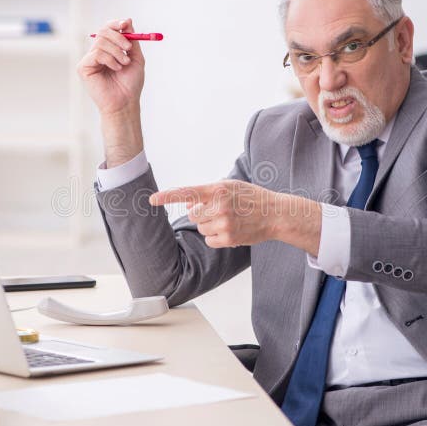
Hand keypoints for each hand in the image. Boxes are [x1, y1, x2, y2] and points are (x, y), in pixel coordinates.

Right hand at [77, 18, 144, 116]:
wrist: (125, 103)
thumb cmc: (130, 84)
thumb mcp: (136, 58)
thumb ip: (132, 40)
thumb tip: (127, 20)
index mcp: (108, 49)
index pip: (107, 29)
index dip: (115, 24)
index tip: (125, 24)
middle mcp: (97, 52)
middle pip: (103, 31)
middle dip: (118, 37)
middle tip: (128, 48)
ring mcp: (89, 60)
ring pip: (101, 42)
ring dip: (117, 52)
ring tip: (124, 64)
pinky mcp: (83, 67)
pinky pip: (96, 54)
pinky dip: (109, 59)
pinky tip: (116, 69)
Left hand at [150, 180, 273, 247]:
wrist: (275, 213)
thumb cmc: (251, 197)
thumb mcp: (231, 186)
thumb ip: (208, 192)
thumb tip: (188, 205)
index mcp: (218, 189)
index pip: (188, 192)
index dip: (168, 196)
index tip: (151, 199)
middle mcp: (220, 205)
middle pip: (194, 215)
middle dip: (202, 214)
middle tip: (220, 211)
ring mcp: (224, 223)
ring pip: (201, 228)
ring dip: (210, 225)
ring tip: (229, 220)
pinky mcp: (229, 238)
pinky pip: (209, 240)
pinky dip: (215, 237)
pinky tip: (229, 230)